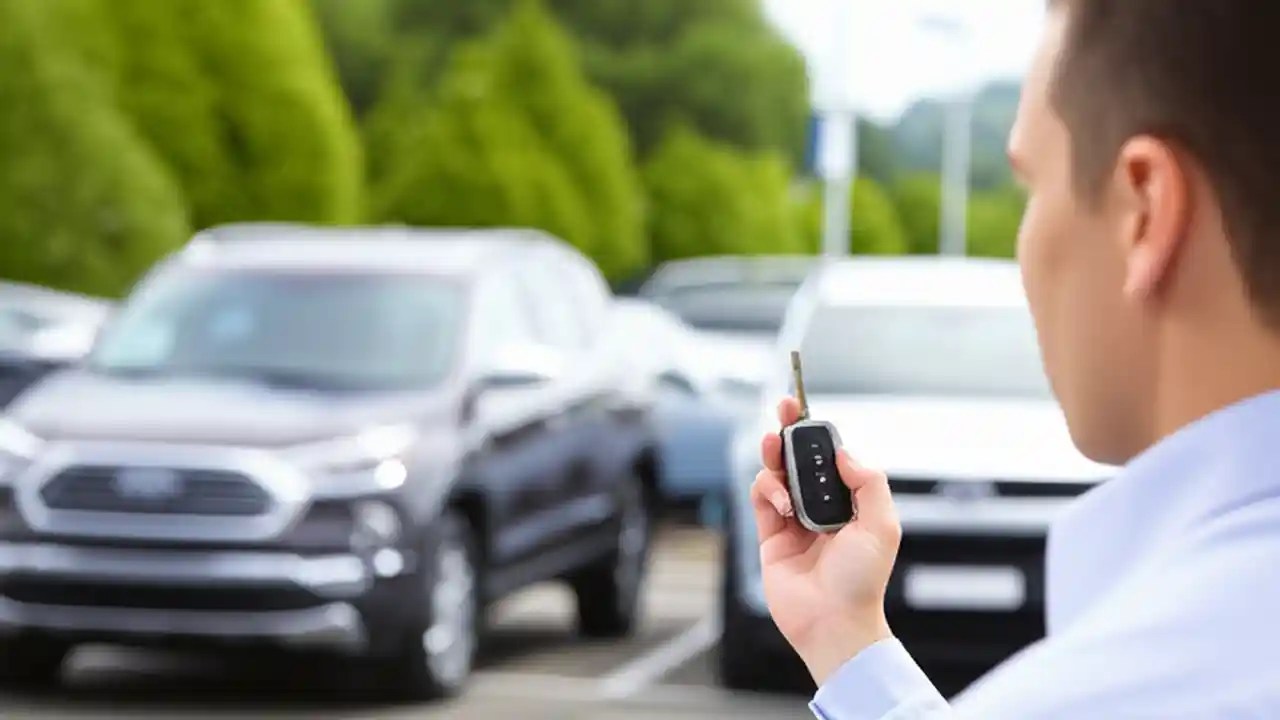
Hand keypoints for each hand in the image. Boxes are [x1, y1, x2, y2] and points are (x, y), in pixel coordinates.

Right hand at [750, 396, 901, 685]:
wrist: (833, 621)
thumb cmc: (861, 580)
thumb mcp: (882, 526)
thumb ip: (868, 483)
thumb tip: (844, 453)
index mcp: (849, 503)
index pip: (829, 459)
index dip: (817, 434)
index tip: (805, 411)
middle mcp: (820, 508)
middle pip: (797, 460)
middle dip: (788, 433)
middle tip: (783, 411)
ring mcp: (793, 521)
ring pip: (775, 475)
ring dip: (775, 460)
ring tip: (775, 452)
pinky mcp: (770, 536)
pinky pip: (761, 499)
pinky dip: (767, 490)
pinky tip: (781, 502)